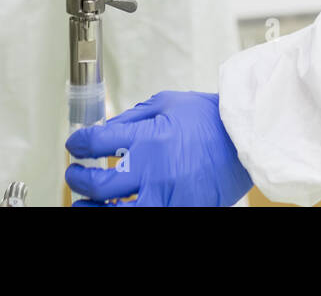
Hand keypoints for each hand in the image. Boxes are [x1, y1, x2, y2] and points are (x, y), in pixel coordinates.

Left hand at [65, 92, 252, 206]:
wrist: (246, 139)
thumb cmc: (210, 119)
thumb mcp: (167, 104)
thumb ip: (133, 118)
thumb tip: (105, 129)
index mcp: (148, 138)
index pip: (96, 143)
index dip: (78, 145)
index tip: (75, 146)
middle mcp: (153, 169)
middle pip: (98, 185)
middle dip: (78, 181)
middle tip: (75, 176)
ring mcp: (167, 195)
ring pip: (116, 214)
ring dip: (94, 210)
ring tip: (84, 206)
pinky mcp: (180, 210)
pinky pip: (147, 216)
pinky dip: (129, 212)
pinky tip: (120, 208)